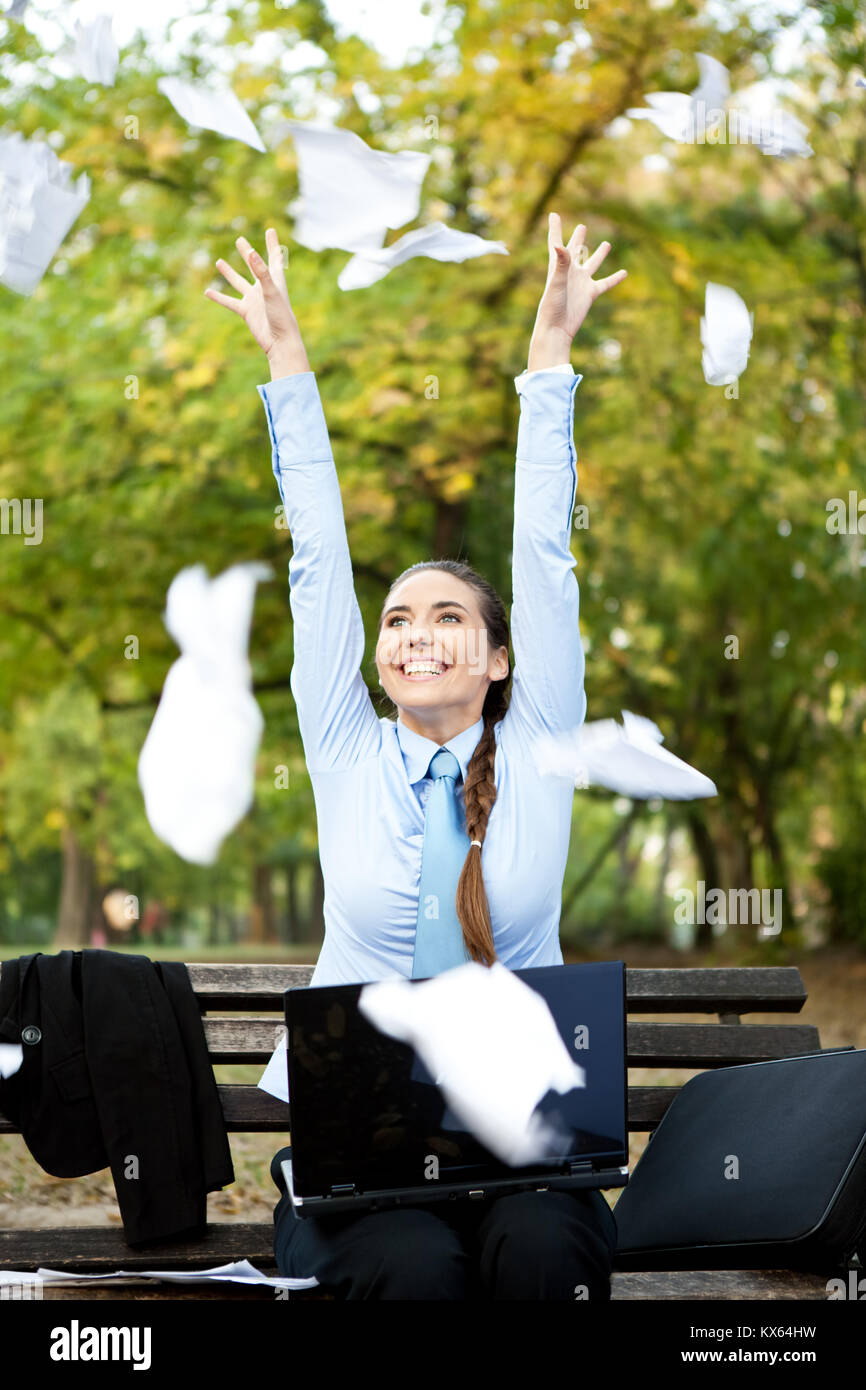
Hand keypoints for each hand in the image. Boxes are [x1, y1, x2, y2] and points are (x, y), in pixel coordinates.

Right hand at [204, 228, 309, 374]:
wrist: (279, 342)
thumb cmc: (281, 316)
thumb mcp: (271, 290)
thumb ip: (261, 271)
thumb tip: (251, 253)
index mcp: (275, 280)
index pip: (274, 257)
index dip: (272, 244)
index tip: (270, 230)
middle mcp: (264, 288)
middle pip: (254, 266)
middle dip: (247, 253)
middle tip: (239, 240)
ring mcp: (254, 300)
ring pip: (239, 282)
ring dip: (229, 273)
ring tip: (218, 262)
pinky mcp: (246, 311)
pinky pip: (229, 302)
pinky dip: (219, 297)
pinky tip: (207, 292)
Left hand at [527, 213, 626, 369]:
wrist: (557, 329)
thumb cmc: (552, 306)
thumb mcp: (557, 282)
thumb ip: (561, 263)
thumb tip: (560, 245)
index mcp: (558, 266)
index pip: (556, 243)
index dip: (555, 228)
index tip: (553, 214)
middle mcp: (570, 272)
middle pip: (575, 250)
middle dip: (577, 238)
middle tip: (582, 227)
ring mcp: (581, 282)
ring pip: (592, 264)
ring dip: (599, 254)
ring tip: (606, 244)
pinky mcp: (590, 293)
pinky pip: (606, 283)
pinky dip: (615, 278)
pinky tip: (625, 273)